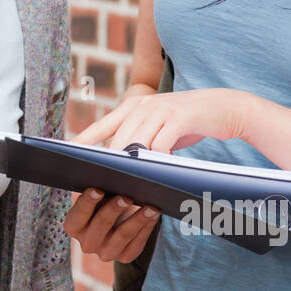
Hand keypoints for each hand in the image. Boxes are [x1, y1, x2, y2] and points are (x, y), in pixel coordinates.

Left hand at [62, 88, 248, 260]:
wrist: (224, 106)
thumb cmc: (186, 122)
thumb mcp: (157, 125)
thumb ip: (137, 136)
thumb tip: (115, 161)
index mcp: (133, 105)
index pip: (101, 125)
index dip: (83, 140)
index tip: (67, 155)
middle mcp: (142, 104)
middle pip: (118, 139)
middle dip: (110, 164)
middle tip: (103, 185)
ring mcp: (161, 109)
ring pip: (137, 143)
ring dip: (133, 167)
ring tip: (128, 186)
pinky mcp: (179, 117)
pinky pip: (161, 144)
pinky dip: (158, 161)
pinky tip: (159, 174)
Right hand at [64, 188, 160, 261]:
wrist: (116, 221)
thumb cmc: (103, 202)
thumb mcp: (97, 197)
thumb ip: (99, 192)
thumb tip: (114, 181)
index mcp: (74, 227)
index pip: (78, 215)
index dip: (87, 202)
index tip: (98, 190)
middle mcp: (87, 243)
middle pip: (100, 225)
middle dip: (114, 210)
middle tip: (126, 197)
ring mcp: (106, 253)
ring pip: (122, 236)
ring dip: (137, 220)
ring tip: (150, 207)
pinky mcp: (124, 256)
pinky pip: (136, 244)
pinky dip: (146, 228)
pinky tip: (154, 216)